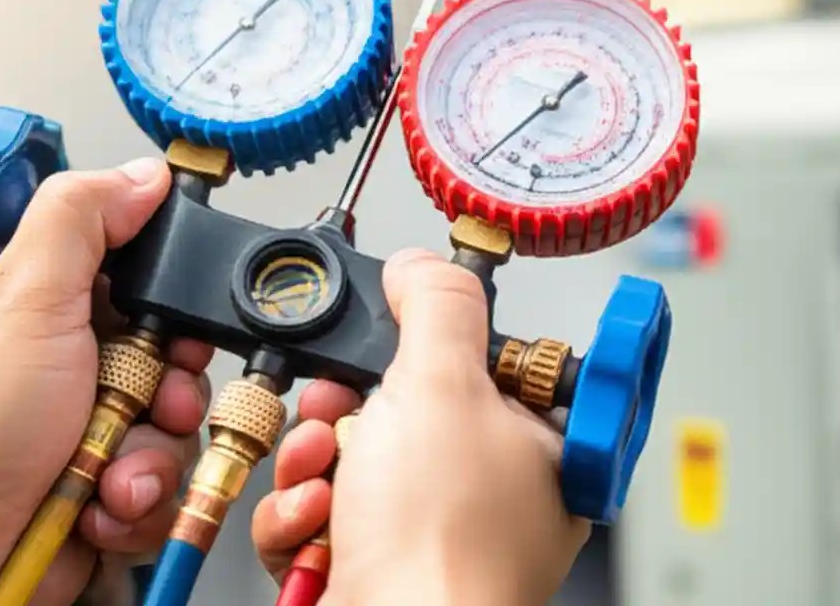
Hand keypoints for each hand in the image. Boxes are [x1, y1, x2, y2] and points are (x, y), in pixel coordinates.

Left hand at [0, 158, 210, 604]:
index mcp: (53, 313)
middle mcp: (75, 374)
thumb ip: (83, 222)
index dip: (179, 309)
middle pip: (179, 365)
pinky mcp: (105, 499)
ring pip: (178, 435)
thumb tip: (144, 174)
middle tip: (148, 402)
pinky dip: (140, 507)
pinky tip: (100, 507)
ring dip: (152, 460)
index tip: (179, 329)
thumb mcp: (25, 301)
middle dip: (174, 393)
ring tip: (108, 473)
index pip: (148, 288)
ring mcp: (91, 440)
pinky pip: (166, 494)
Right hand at [252, 249, 590, 604]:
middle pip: (401, 414)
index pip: (481, 370)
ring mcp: (427, 540)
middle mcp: (488, 500)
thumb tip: (421, 266)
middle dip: (349, 410)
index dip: (426, 352)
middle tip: (339, 411)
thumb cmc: (444, 545)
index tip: (394, 347)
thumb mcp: (442, 385)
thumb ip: (436, 308)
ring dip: (317, 461)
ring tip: (323, 474)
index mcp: (537, 452)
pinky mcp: (371, 573)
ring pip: (352, 464)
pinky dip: (302, 518)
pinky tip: (312, 525)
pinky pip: (322, 520)